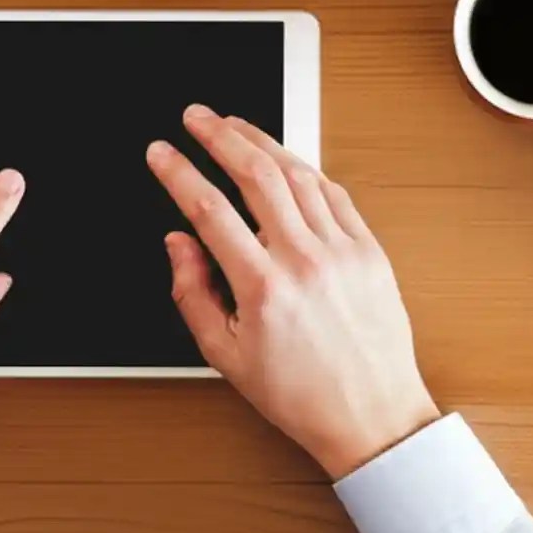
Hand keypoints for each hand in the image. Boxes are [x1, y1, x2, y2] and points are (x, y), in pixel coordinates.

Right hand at [148, 105, 439, 479]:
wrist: (371, 415)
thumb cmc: (300, 393)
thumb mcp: (224, 355)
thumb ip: (192, 293)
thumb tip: (179, 243)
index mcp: (263, 288)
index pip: (209, 209)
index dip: (178, 173)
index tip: (161, 153)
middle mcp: (304, 261)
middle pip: (255, 174)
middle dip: (218, 135)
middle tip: (196, 116)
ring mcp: (342, 251)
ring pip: (297, 174)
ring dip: (262, 141)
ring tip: (235, 125)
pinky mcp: (369, 251)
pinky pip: (333, 193)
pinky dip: (305, 168)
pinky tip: (285, 158)